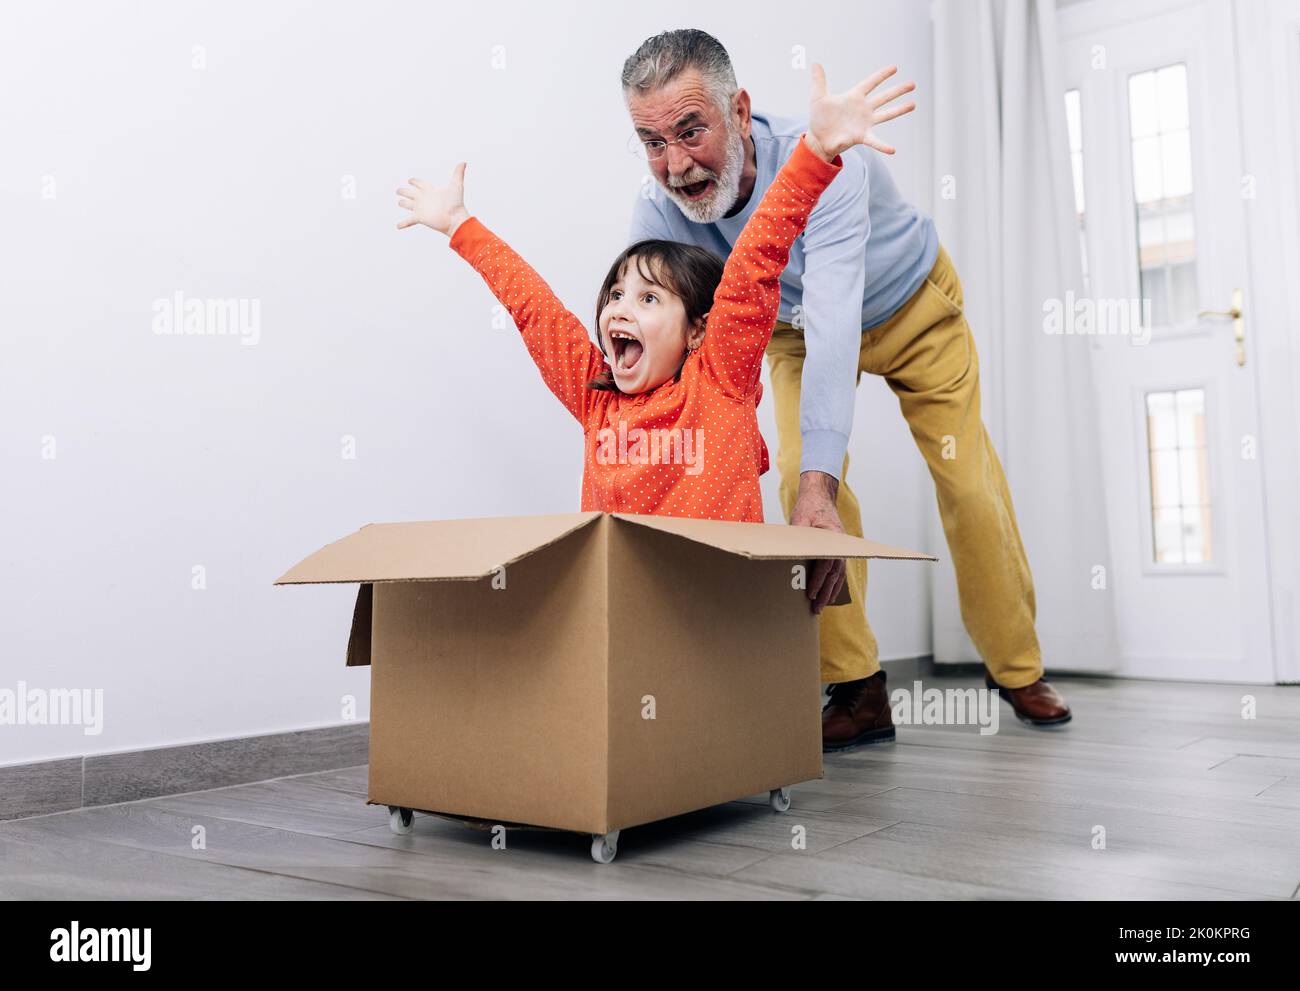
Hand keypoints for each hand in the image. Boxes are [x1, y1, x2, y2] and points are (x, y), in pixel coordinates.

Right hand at [396, 163, 470, 236]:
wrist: (455, 218)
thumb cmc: (456, 203)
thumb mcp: (456, 185)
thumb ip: (458, 173)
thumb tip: (464, 162)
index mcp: (430, 190)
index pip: (420, 183)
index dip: (415, 181)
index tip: (410, 180)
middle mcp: (423, 198)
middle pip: (410, 193)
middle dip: (404, 191)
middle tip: (398, 190)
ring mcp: (420, 208)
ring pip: (407, 204)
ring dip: (403, 203)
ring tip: (400, 202)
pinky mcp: (419, 217)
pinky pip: (409, 220)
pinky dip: (403, 224)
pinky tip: (398, 226)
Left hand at [790, 470, 847, 613]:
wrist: (820, 497)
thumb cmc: (809, 508)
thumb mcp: (800, 520)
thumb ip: (798, 538)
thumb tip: (789, 557)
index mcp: (833, 537)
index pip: (826, 563)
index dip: (819, 579)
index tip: (810, 592)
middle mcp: (840, 545)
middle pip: (835, 573)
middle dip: (825, 592)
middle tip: (816, 607)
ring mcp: (841, 548)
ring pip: (839, 574)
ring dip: (831, 591)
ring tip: (822, 606)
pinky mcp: (837, 551)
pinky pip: (838, 570)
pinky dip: (834, 584)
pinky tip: (829, 595)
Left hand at [805, 63, 915, 162]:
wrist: (818, 139)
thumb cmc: (819, 119)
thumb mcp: (818, 97)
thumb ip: (818, 81)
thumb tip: (815, 64)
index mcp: (854, 97)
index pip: (871, 83)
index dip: (882, 76)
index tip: (895, 68)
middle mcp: (863, 109)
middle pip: (884, 97)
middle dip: (898, 90)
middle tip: (913, 84)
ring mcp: (864, 123)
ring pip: (886, 114)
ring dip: (900, 110)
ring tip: (913, 104)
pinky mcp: (861, 136)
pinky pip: (875, 141)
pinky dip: (883, 146)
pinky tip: (893, 150)